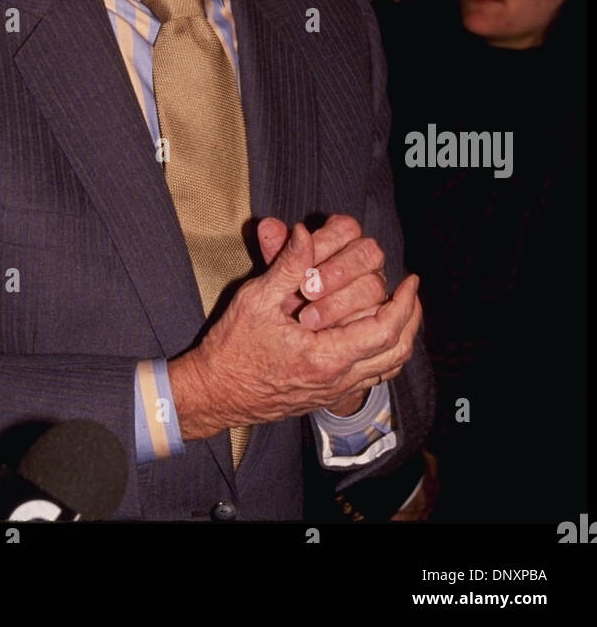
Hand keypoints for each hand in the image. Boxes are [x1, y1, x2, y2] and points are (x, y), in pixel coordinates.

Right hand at [169, 221, 421, 436]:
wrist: (215, 392)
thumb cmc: (232, 346)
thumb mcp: (256, 299)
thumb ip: (286, 265)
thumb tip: (303, 231)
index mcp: (325, 356)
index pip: (384, 330)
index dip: (404, 303)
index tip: (411, 280)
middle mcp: (337, 380)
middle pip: (396, 353)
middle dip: (411, 319)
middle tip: (412, 292)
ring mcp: (333, 391)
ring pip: (387, 369)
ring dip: (401, 337)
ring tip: (401, 310)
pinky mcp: (325, 396)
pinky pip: (370, 377)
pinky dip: (383, 355)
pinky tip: (375, 334)